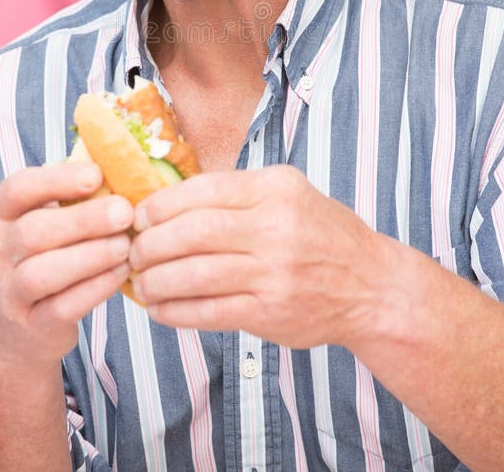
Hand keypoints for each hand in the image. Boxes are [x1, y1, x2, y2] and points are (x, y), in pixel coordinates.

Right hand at [0, 162, 133, 370]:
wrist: (12, 330)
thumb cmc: (40, 255)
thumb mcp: (39, 220)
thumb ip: (70, 196)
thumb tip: (120, 168)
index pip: (19, 189)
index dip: (58, 180)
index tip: (97, 175)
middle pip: (34, 232)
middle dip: (84, 220)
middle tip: (125, 212)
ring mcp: (7, 292)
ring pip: (43, 272)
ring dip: (91, 256)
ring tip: (125, 245)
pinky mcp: (30, 326)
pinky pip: (62, 307)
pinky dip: (95, 288)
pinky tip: (120, 273)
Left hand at [129, 165, 390, 348]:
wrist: (372, 286)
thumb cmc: (321, 233)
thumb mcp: (289, 192)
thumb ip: (238, 192)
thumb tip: (169, 200)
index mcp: (276, 189)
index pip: (203, 191)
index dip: (161, 204)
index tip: (139, 215)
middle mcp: (275, 227)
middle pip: (192, 231)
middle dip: (150, 242)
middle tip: (131, 250)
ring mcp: (274, 273)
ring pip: (194, 274)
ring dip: (155, 279)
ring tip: (140, 281)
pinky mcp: (270, 314)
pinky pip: (208, 311)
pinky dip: (175, 310)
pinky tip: (159, 308)